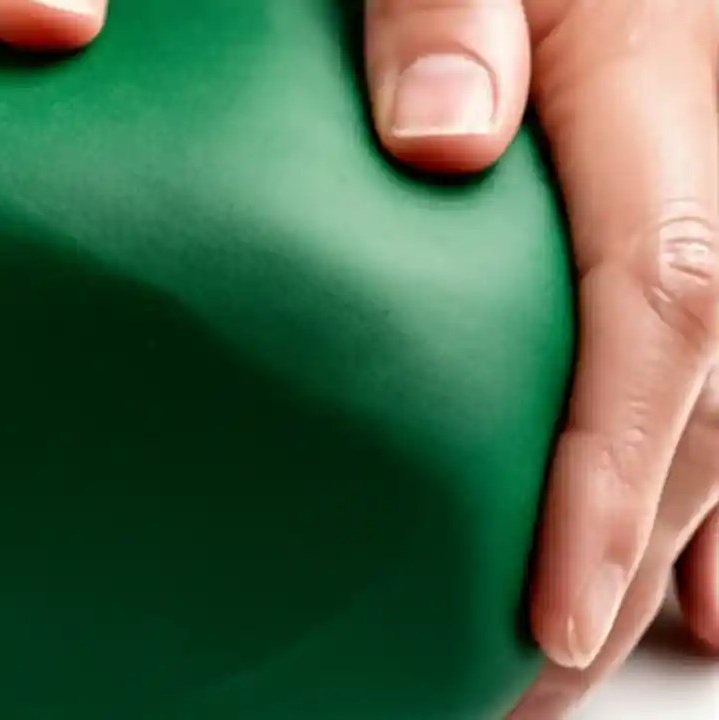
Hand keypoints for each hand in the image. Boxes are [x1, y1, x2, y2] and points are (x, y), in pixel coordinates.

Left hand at [0, 0, 718, 714]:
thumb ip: (437, 5)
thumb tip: (439, 136)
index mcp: (650, 70)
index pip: (664, 301)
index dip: (617, 470)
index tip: (553, 619)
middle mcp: (706, 143)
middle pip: (707, 384)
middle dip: (632, 552)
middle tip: (534, 687)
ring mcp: (709, 178)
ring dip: (667, 544)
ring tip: (584, 659)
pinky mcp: (681, 193)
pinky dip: (705, 489)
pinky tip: (696, 585)